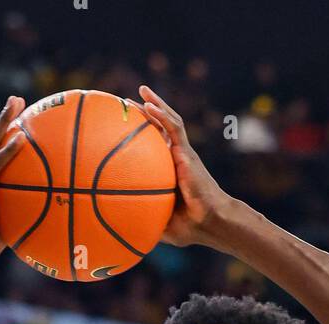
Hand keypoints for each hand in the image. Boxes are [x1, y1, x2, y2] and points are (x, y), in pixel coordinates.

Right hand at [0, 96, 25, 266]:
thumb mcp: (7, 223)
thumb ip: (20, 212)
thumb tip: (46, 213)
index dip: (2, 130)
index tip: (16, 115)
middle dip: (3, 116)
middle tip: (17, 99)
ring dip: (3, 120)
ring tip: (17, 103)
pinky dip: (8, 149)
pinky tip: (21, 137)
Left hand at [136, 84, 233, 247]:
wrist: (209, 223)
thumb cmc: (189, 227)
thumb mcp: (160, 223)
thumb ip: (143, 219)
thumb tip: (119, 229)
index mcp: (170, 171)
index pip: (155, 146)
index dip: (142, 134)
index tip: (125, 124)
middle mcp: (177, 157)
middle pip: (161, 128)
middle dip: (147, 112)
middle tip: (128, 102)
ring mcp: (183, 153)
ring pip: (169, 121)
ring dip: (156, 104)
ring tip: (142, 90)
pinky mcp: (188, 153)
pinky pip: (174, 128)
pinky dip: (162, 115)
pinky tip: (149, 105)